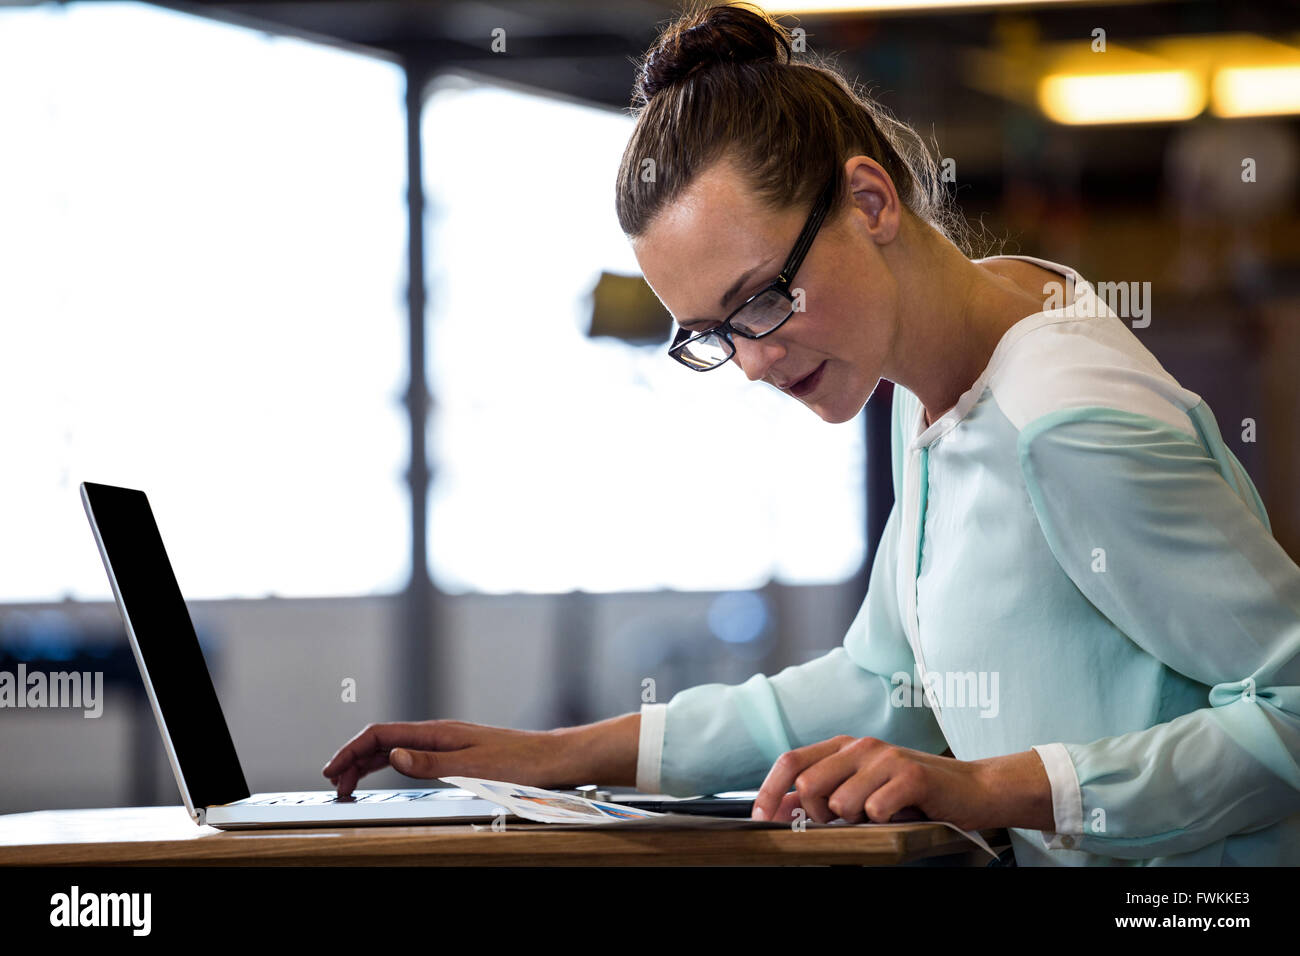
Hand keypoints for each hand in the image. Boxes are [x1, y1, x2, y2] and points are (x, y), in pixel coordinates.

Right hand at [321, 720, 577, 797]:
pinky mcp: (457, 753)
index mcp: (439, 732)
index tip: (333, 770)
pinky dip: (389, 765)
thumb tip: (393, 754)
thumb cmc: (520, 763)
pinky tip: (386, 774)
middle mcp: (440, 734)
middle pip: (383, 740)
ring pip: (395, 747)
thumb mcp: (473, 767)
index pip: (382, 734)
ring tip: (350, 783)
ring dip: (368, 763)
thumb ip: (432, 762)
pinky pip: (412, 755)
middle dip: (353, 759)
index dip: (352, 750)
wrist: (551, 760)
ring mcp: (447, 742)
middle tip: (335, 784)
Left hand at [750, 735, 1053, 831]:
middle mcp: (861, 746)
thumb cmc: (912, 793)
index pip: (791, 761)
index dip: (770, 790)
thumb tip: (780, 807)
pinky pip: (876, 809)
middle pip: (810, 784)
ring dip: (857, 820)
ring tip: (881, 814)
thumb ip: (823, 793)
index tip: (760, 819)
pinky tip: (901, 813)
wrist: (972, 789)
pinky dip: (884, 820)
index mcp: (844, 747)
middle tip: (844, 822)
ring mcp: (886, 758)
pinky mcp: (911, 774)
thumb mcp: (862, 788)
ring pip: (841, 802)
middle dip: (818, 814)